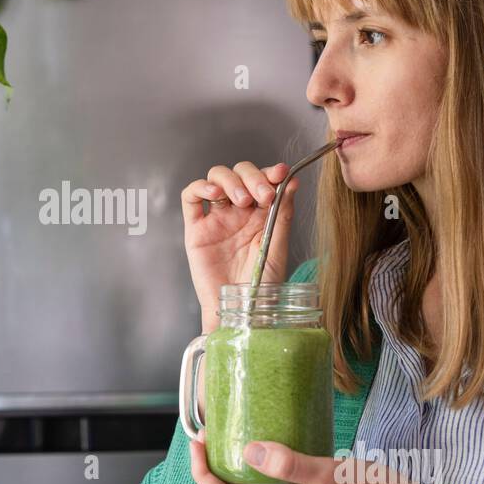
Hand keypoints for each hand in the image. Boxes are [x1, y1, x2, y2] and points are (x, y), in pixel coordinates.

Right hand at [181, 161, 299, 326]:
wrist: (239, 311)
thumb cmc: (261, 287)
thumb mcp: (278, 248)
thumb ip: (283, 215)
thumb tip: (292, 182)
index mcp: (262, 214)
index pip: (263, 180)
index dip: (270, 172)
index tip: (280, 173)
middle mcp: (239, 212)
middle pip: (240, 173)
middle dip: (252, 177)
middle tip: (263, 195)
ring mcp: (216, 218)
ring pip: (217, 178)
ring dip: (231, 181)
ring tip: (242, 200)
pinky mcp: (196, 229)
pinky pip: (191, 197)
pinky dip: (200, 187)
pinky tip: (214, 194)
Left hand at [188, 433, 475, 483]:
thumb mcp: (325, 474)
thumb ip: (288, 464)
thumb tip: (248, 449)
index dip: (201, 474)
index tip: (197, 442)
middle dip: (210, 462)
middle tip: (206, 428)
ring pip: (249, 478)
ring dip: (232, 455)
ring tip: (228, 424)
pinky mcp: (306, 479)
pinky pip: (271, 468)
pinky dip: (260, 450)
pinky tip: (268, 428)